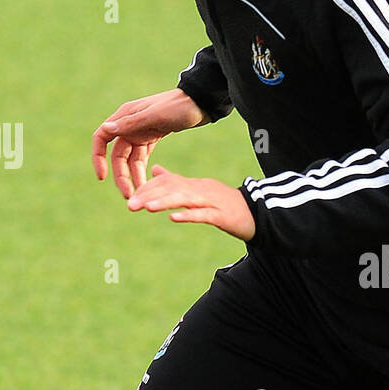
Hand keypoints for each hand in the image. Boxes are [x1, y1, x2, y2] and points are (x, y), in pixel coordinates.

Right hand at [92, 89, 208, 198]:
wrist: (200, 102)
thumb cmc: (178, 106)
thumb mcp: (155, 116)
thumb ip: (131, 124)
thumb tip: (106, 129)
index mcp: (125, 116)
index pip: (102, 138)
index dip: (98, 157)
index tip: (102, 177)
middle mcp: (129, 125)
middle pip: (117, 155)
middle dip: (121, 176)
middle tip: (129, 197)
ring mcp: (140, 132)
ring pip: (130, 160)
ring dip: (133, 177)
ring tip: (141, 196)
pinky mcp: (152, 138)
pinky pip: (142, 158)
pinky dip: (143, 171)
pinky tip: (148, 185)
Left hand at [127, 166, 255, 241]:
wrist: (259, 215)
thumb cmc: (228, 205)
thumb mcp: (200, 191)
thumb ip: (178, 182)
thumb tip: (156, 171)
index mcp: (195, 185)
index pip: (168, 183)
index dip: (148, 189)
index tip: (131, 197)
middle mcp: (202, 189)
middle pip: (173, 190)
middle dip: (150, 196)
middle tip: (130, 205)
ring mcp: (213, 202)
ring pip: (185, 199)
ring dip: (164, 203)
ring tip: (146, 208)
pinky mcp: (223, 216)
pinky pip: (204, 215)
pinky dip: (189, 216)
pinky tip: (174, 218)